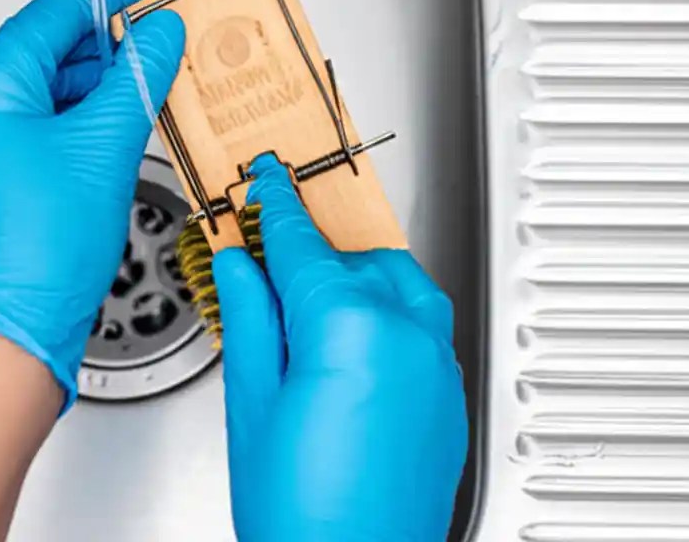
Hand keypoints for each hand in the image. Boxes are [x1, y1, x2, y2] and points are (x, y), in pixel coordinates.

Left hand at [0, 0, 184, 411]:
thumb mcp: (103, 149)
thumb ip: (137, 79)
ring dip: (101, 91)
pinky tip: (122, 141)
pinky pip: (45, 139)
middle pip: (47, 54)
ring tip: (153, 92)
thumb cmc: (35, 255)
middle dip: (109, 47)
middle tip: (164, 44)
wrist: (2, 342)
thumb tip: (159, 32)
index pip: (50, 15)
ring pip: (48, 99)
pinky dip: (86, 130)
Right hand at [214, 156, 467, 539]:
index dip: (275, 206)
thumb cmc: (299, 511)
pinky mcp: (449, 393)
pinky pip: (420, 326)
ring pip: (399, 284)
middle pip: (355, 257)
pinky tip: (346, 353)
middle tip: (266, 272)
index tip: (267, 179)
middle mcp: (407, 332)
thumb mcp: (251, 403)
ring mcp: (437, 363)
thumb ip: (250, 318)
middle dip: (312, 256)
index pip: (302, 241)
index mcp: (349, 325)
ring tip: (308, 313)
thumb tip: (240, 263)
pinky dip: (384, 319)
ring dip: (355, 281)